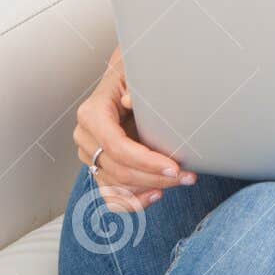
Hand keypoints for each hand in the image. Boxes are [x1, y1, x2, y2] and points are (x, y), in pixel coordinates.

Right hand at [72, 47, 196, 212]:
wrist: (125, 79)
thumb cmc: (134, 75)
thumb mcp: (136, 73)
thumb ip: (135, 86)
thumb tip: (131, 101)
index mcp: (91, 114)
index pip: (117, 146)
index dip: (146, 161)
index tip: (174, 167)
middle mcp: (86, 138)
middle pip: (119, 170)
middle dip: (155, 177)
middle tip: (188, 176)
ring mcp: (90, 155)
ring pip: (116, 186)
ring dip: (150, 189)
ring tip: (180, 181)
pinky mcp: (98, 167)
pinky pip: (111, 195)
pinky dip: (133, 200)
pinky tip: (157, 195)